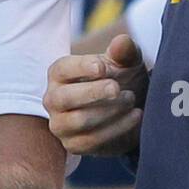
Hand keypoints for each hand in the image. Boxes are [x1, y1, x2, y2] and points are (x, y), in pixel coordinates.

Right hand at [44, 33, 146, 155]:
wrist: (132, 108)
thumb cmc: (122, 78)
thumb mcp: (126, 61)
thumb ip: (124, 50)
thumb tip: (121, 42)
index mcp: (59, 73)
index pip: (62, 69)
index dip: (80, 68)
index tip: (102, 68)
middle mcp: (53, 99)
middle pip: (63, 98)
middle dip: (92, 93)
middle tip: (117, 88)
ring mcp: (61, 125)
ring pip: (79, 121)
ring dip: (108, 111)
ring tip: (131, 99)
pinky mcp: (74, 146)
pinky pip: (92, 141)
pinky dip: (117, 128)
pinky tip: (136, 115)